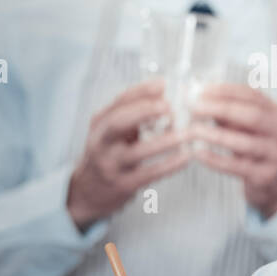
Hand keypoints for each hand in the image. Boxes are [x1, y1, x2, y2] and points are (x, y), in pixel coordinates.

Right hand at [67, 79, 187, 230]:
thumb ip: (132, 113)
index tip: (163, 84)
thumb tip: (164, 92)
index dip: (141, 91)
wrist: (87, 192)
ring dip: (166, 141)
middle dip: (144, 111)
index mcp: (100, 124)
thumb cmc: (109, 154)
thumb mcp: (112, 131)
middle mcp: (101, 143)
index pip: (118, 102)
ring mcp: (110, 165)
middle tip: (170, 107)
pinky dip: (169, 165)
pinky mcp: (123, 185)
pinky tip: (186, 157)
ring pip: (137, 151)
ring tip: (189, 133)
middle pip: (118, 122)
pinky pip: (149, 174)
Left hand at [187, 83, 276, 219]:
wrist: (270, 183)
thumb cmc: (251, 147)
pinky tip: (198, 154)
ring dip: (215, 135)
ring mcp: (275, 155)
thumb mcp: (242, 126)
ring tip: (193, 131)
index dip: (226, 91)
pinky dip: (216, 159)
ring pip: (245, 143)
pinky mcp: (265, 175)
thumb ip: (225, 113)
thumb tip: (198, 97)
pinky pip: (238, 167)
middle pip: (252, 116)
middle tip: (195, 108)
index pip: (252, 95)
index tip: (202, 91)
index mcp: (275, 112)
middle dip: (221, 109)